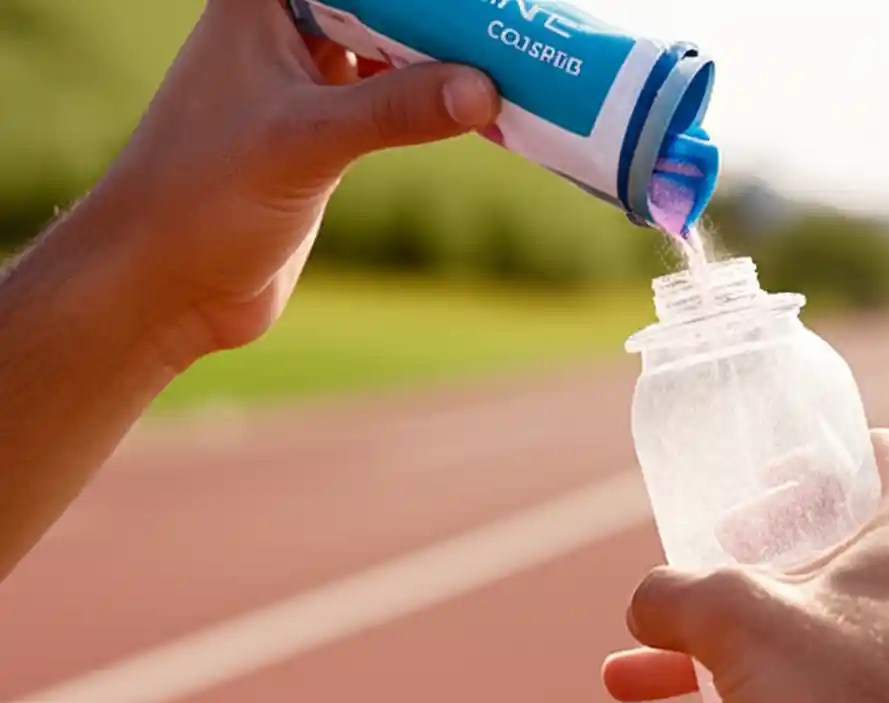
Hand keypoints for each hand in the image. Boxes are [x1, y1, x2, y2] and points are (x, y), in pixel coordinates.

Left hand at [82, 0, 496, 366]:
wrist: (164, 285)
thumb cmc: (202, 200)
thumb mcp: (304, 143)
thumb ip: (395, 111)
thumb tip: (485, 90)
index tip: (497, 2)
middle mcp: (286, 25)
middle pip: (388, 5)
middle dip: (451, 20)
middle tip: (520, 27)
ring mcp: (307, 76)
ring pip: (397, 47)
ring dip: (451, 60)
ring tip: (518, 67)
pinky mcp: (327, 128)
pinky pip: (397, 97)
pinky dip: (438, 102)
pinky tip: (486, 113)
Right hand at [603, 429, 888, 702]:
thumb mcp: (739, 625)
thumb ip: (676, 593)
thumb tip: (648, 602)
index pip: (879, 451)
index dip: (812, 458)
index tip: (759, 487)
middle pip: (845, 543)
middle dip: (756, 564)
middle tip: (714, 574)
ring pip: (837, 623)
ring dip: (750, 637)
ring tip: (662, 662)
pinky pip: (859, 680)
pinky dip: (789, 685)